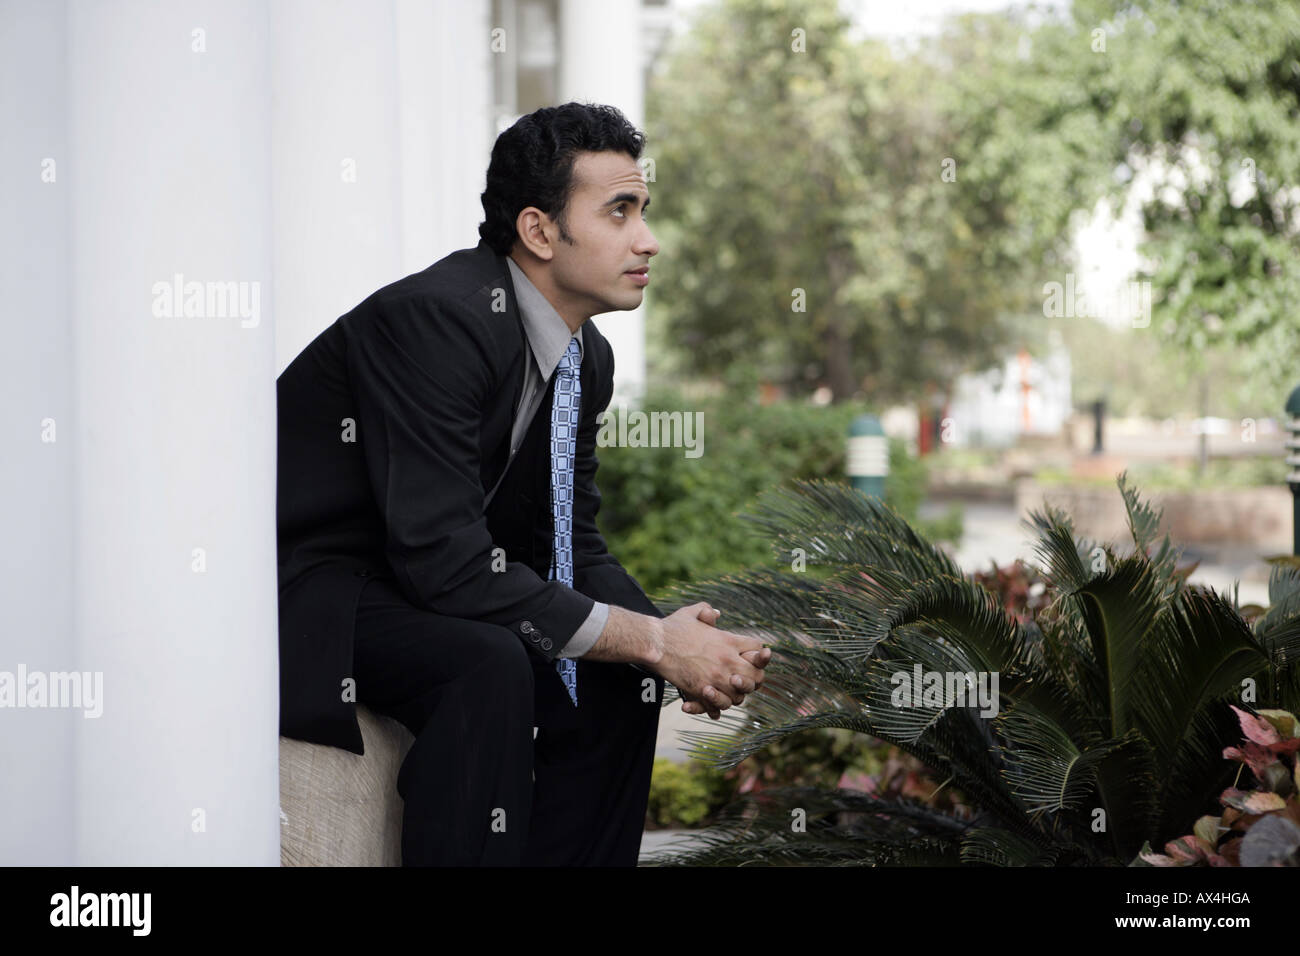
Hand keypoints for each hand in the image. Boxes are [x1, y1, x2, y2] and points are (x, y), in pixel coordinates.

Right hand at [651, 603, 770, 719]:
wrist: (656, 644)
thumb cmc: (673, 627)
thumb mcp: (693, 612)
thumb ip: (707, 611)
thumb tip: (715, 613)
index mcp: (729, 641)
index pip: (757, 648)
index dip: (756, 652)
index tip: (748, 655)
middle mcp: (727, 661)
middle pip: (756, 676)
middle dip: (753, 677)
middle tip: (743, 678)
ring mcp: (716, 678)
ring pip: (740, 695)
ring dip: (736, 695)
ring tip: (726, 692)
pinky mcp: (701, 691)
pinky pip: (718, 707)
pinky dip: (716, 707)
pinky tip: (711, 702)